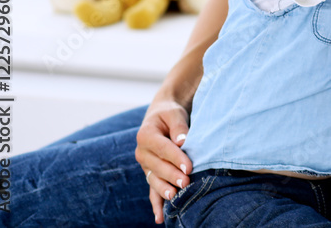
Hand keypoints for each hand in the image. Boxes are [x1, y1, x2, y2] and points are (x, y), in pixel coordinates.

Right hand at [135, 99, 192, 223]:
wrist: (161, 116)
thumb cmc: (170, 114)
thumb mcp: (174, 114)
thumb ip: (179, 127)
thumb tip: (183, 141)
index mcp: (145, 135)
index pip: (163, 149)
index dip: (176, 158)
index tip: (189, 167)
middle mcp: (142, 152)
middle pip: (158, 166)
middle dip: (172, 175)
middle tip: (186, 182)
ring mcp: (145, 165)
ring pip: (154, 180)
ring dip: (165, 189)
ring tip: (175, 196)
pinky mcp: (151, 174)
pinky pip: (152, 190)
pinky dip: (156, 204)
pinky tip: (159, 218)